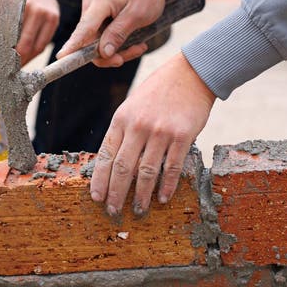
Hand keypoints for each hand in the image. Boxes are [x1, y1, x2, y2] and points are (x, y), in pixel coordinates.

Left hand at [0, 0, 59, 87]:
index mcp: (3, 1)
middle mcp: (23, 6)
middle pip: (10, 45)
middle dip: (1, 66)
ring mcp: (40, 12)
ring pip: (28, 48)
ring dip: (17, 66)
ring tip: (7, 76)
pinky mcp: (52, 18)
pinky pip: (41, 46)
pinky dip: (30, 58)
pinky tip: (22, 64)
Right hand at [57, 0, 169, 65]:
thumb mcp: (136, 15)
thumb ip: (118, 34)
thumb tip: (103, 54)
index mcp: (99, 2)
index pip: (83, 30)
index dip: (73, 47)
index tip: (61, 59)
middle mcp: (90, 5)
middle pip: (90, 41)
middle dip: (111, 54)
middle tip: (135, 52)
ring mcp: (93, 9)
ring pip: (97, 41)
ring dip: (118, 49)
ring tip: (139, 47)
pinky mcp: (98, 13)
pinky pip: (102, 35)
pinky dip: (117, 42)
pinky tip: (135, 41)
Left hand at [90, 52, 214, 215]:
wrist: (190, 73)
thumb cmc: (159, 90)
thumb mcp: (133, 105)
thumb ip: (124, 131)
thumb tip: (115, 162)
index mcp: (121, 118)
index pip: (105, 155)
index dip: (100, 180)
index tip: (96, 198)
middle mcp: (138, 126)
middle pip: (122, 168)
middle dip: (116, 194)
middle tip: (113, 212)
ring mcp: (160, 131)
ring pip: (146, 172)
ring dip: (141, 196)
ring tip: (138, 210)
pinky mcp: (181, 136)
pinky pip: (171, 167)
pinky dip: (166, 186)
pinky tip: (162, 198)